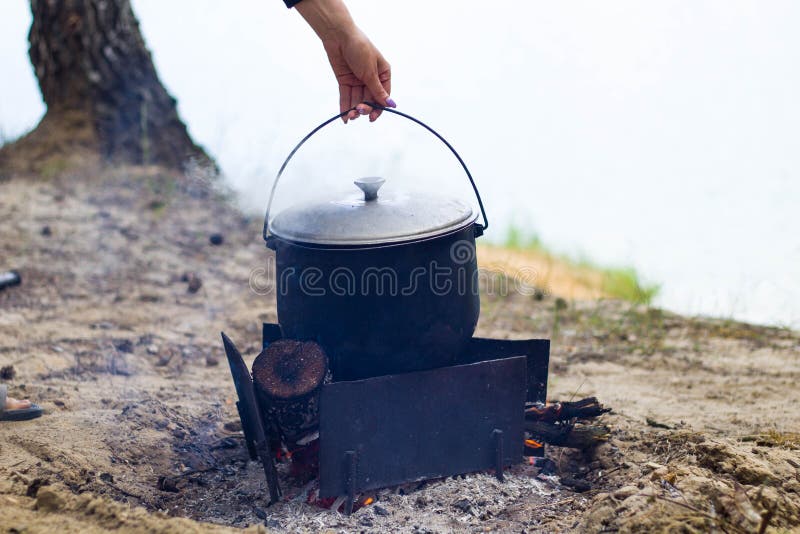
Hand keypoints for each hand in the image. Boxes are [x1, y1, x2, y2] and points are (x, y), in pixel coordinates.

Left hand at [295, 0, 394, 121]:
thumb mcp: (370, 71)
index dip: (379, 108)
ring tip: (351, 116)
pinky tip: (344, 118)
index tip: (372, 117)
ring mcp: (358, 80)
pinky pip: (346, 97)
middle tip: (359, 111)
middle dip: (365, 108)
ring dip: (354, 109)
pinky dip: (345, 107)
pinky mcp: (345, 81)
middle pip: (370, 99)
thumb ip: (377, 90)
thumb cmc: (359, 48)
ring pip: (357, 100)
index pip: (383, 95)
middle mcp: (371, 78)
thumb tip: (390, 105)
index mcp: (383, 73)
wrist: (338, 35)